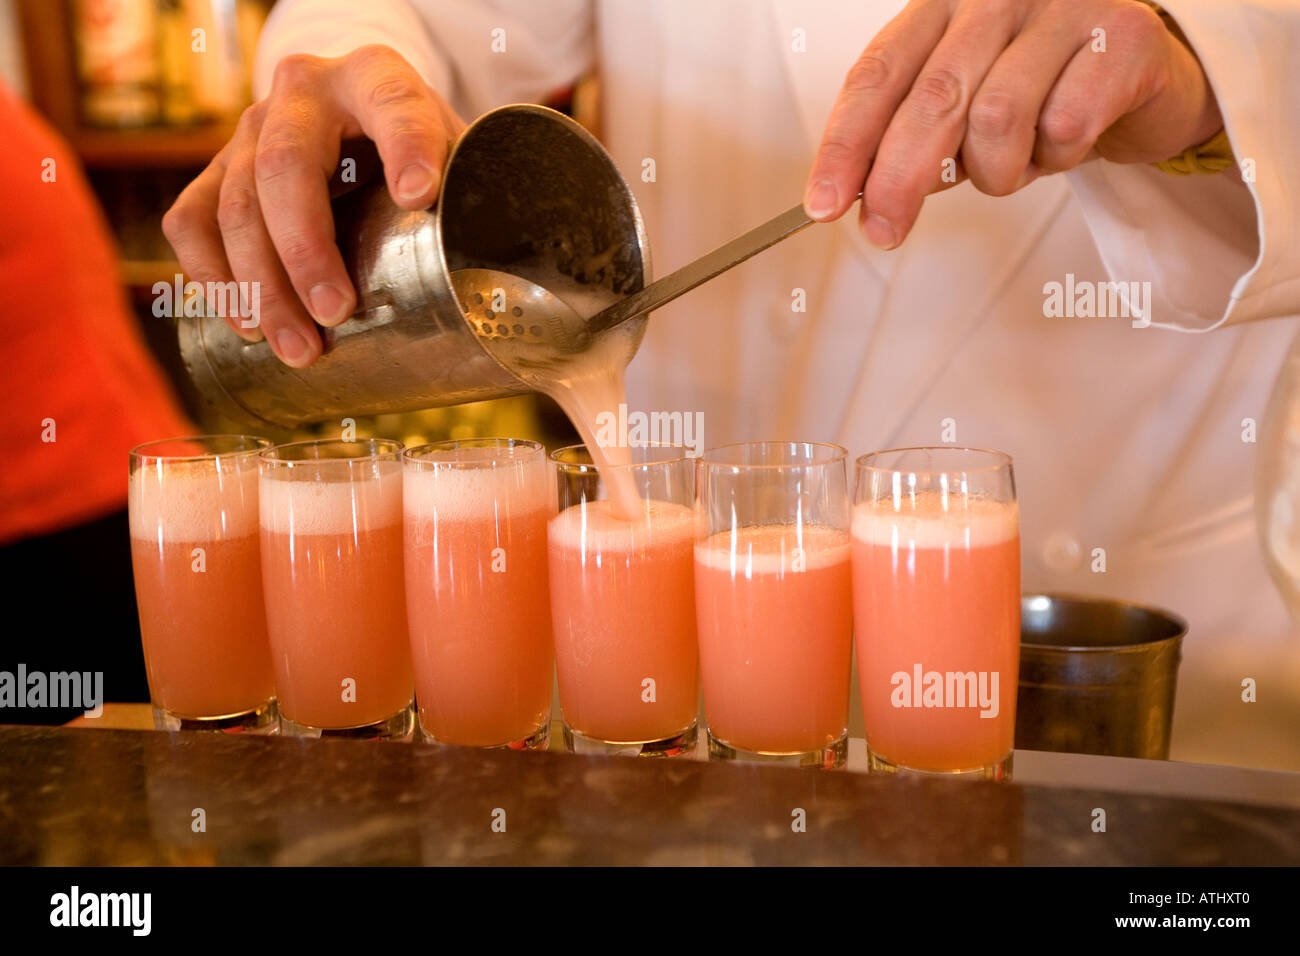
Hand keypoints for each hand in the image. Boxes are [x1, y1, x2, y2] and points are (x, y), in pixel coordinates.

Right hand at [163, 45, 465, 366]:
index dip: (408, 146)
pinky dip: (213, 277)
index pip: (394, 105)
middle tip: (334, 314)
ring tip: (298, 348)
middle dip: (305, 250)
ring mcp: (250, 129)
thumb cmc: (419, 151)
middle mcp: (302, 93)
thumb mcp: (459, 157)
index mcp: (377, 78)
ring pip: (232, 204)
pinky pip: (192, 220)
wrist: (356, 115)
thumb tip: (536, 297)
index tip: (421, 195)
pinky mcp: (217, 169)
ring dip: (261, 286)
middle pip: (285, 167)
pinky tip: (246, 323)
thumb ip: (485, 199)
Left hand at [803, 0, 1222, 248]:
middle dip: (898, 180)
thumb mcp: (963, 108)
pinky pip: (1066, 127)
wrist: (1146, 76)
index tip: (824, 202)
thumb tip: (858, 194)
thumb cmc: (1040, 91)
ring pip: (998, 120)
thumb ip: (911, 137)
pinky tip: (1065, 144)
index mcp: (944, 4)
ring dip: (997, 172)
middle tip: (884, 232)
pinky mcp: (1124, 37)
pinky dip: (1057, 158)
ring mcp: (1065, 6)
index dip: (846, 143)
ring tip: (1012, 168)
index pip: (878, 72)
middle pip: (932, 98)